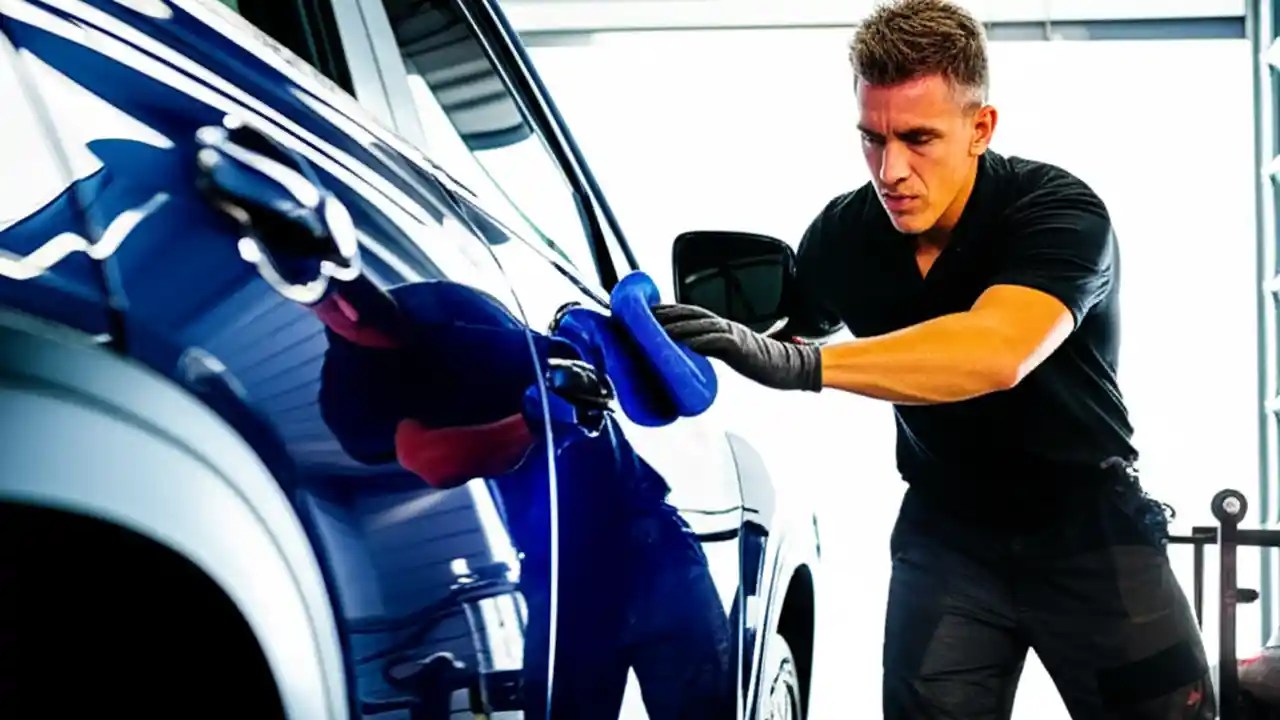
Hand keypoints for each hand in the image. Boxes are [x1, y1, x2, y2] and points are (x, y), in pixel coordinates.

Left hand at [653, 304, 822, 391]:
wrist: (787, 366)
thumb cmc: (759, 361)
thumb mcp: (729, 351)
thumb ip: (710, 346)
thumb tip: (688, 350)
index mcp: (721, 325)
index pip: (690, 313)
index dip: (669, 310)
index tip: (648, 311)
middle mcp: (724, 324)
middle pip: (690, 313)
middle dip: (666, 312)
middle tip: (644, 314)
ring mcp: (732, 333)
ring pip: (700, 324)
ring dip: (677, 325)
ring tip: (656, 328)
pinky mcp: (739, 346)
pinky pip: (716, 340)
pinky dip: (699, 340)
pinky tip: (684, 343)